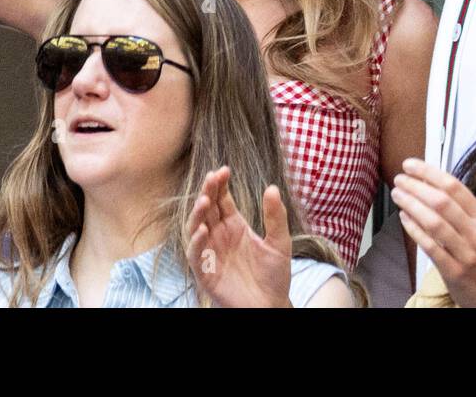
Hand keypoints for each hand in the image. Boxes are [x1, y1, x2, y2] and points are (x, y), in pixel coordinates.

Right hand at [185, 167, 293, 307]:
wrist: (271, 306)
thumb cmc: (275, 275)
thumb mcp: (280, 242)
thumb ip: (276, 216)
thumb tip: (272, 188)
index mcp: (235, 226)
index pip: (222, 200)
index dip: (220, 184)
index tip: (224, 170)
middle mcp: (220, 236)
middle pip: (208, 209)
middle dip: (208, 192)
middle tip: (212, 177)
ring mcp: (211, 253)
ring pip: (196, 228)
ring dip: (198, 214)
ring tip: (205, 200)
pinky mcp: (206, 273)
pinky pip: (196, 255)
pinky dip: (195, 242)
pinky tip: (203, 230)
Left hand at [393, 157, 475, 307]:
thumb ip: (461, 208)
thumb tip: (431, 182)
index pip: (454, 186)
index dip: (428, 172)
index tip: (411, 165)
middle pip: (442, 201)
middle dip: (416, 186)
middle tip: (399, 180)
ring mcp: (466, 253)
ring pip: (434, 222)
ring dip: (411, 205)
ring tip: (398, 195)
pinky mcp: (454, 271)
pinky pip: (430, 246)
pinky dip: (414, 230)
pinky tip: (404, 219)